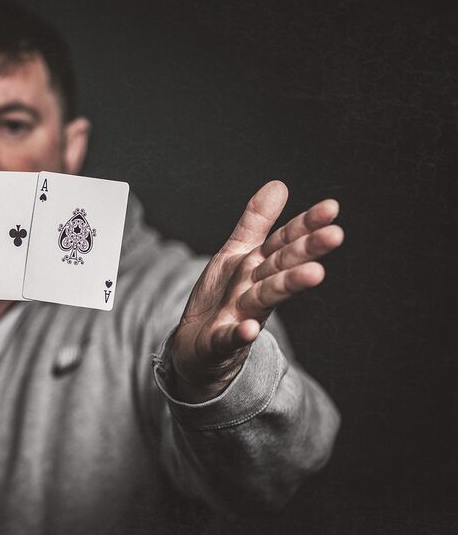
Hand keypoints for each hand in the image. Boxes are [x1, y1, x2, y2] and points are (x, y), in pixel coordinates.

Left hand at [171, 181, 343, 402]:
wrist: (198, 350)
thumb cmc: (222, 299)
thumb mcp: (236, 255)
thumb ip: (257, 223)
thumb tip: (279, 183)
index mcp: (258, 267)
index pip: (284, 242)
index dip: (305, 225)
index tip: (332, 207)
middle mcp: (254, 291)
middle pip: (281, 267)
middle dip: (306, 251)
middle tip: (336, 235)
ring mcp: (240, 318)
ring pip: (265, 298)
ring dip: (287, 286)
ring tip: (313, 274)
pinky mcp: (220, 343)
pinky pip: (229, 339)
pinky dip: (239, 334)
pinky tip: (248, 329)